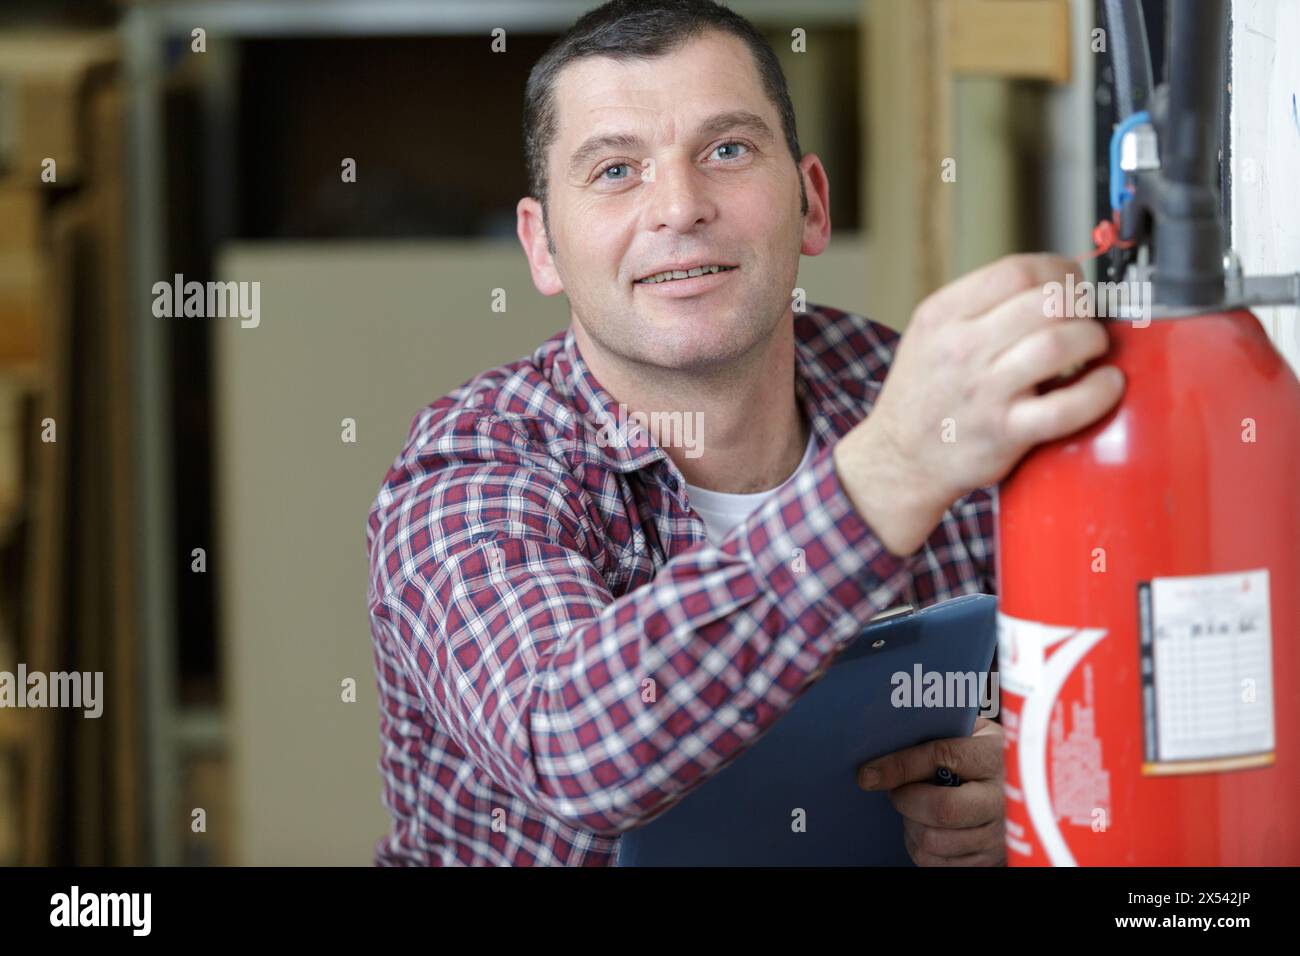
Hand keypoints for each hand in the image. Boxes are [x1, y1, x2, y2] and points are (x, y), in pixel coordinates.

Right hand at [834, 254, 1124, 555]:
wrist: (898, 459)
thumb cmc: (924, 397)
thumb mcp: (930, 335)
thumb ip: (979, 308)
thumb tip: (1054, 286)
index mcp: (942, 316)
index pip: (1018, 271)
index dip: (1059, 272)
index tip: (1070, 285)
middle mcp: (960, 348)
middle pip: (1046, 300)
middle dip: (1080, 305)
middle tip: (1084, 320)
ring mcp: (983, 391)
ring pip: (1058, 344)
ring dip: (1092, 340)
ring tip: (1092, 350)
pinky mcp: (1004, 432)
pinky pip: (1066, 407)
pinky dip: (1099, 391)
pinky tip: (1106, 384)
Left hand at [858, 717, 1005, 865]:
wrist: (1020, 790)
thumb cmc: (979, 755)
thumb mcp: (970, 731)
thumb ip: (937, 731)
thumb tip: (885, 736)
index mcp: (994, 756)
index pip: (942, 757)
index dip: (900, 766)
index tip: (868, 773)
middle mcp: (1002, 799)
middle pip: (942, 809)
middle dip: (906, 800)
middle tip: (897, 791)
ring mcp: (997, 835)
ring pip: (934, 840)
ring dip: (911, 824)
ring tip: (914, 808)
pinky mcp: (988, 861)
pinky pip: (936, 862)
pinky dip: (919, 846)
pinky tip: (924, 827)